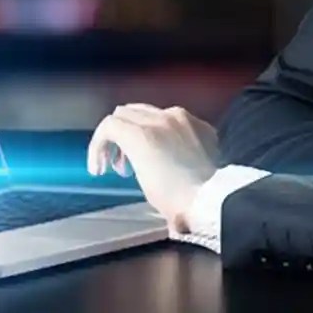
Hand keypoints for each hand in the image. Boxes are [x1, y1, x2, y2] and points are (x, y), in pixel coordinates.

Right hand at [86, 104, 218, 231]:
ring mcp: (182, 118)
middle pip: (126, 113)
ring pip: (148, 112)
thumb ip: (131, 156)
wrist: (214, 200)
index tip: (99, 168)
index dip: (98, 146)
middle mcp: (161, 118)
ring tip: (140, 158)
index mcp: (141, 134)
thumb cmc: (176, 199)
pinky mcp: (199, 124)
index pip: (109, 125)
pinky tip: (167, 152)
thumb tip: (130, 156)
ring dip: (137, 130)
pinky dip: (162, 131)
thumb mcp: (143, 181)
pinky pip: (173, 119)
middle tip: (116, 163)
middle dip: (116, 136)